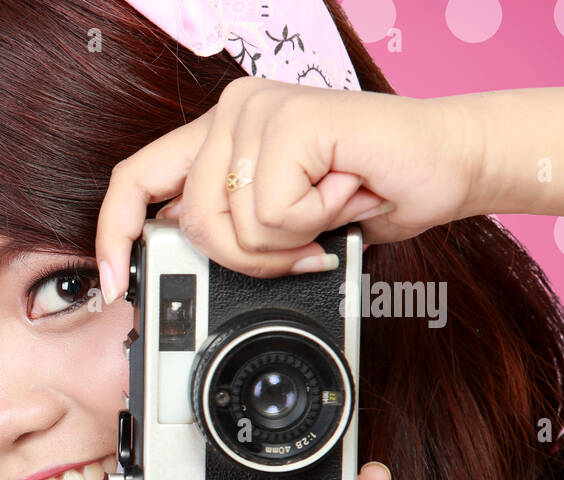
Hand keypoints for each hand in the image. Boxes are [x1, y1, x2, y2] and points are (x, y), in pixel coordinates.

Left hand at [94, 75, 483, 288]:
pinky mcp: (288, 119)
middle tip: (301, 247)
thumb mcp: (282, 226)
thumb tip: (183, 270)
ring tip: (330, 211)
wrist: (449, 166)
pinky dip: (317, 222)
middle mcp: (228, 113)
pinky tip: (347, 191)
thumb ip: (231, 232)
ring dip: (288, 242)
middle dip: (246, 260)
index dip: (114, 235)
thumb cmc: (370, 195)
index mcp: (217, 136)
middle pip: (190, 225)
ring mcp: (255, 109)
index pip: (135, 181)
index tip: (114, 286)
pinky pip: (273, 214)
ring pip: (231, 226)